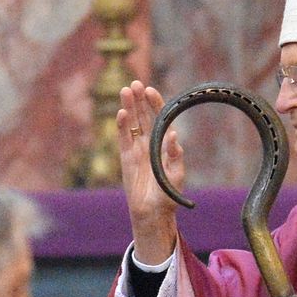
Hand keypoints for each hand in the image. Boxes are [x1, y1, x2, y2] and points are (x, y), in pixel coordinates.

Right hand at [116, 80, 184, 263]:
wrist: (153, 212)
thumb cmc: (168, 195)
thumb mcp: (175, 174)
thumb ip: (175, 155)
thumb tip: (174, 134)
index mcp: (164, 144)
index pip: (159, 118)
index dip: (155, 104)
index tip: (151, 91)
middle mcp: (150, 143)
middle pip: (144, 116)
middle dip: (140, 100)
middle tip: (135, 83)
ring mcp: (137, 149)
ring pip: (132, 123)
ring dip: (129, 107)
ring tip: (126, 91)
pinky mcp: (126, 158)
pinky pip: (123, 138)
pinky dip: (121, 125)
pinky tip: (121, 112)